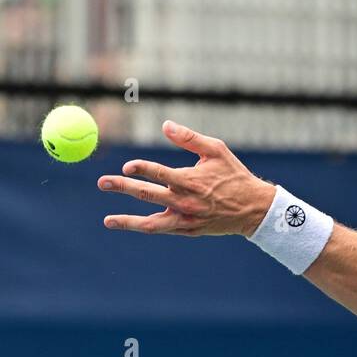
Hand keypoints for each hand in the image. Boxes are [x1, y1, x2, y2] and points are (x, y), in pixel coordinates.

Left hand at [98, 120, 274, 236]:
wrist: (253, 210)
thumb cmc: (234, 176)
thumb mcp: (216, 150)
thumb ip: (189, 138)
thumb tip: (164, 125)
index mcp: (190, 180)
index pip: (158, 173)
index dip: (141, 168)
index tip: (127, 166)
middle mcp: (184, 202)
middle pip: (147, 194)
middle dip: (122, 188)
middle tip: (102, 183)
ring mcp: (185, 219)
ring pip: (150, 223)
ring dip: (127, 221)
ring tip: (107, 220)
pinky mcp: (188, 231)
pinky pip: (162, 229)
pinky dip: (145, 227)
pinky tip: (130, 223)